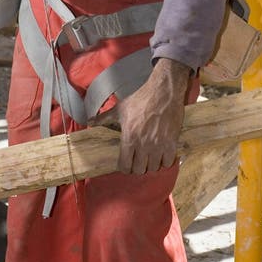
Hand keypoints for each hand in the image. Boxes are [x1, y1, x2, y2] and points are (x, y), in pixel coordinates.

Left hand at [91, 58, 189, 173]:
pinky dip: (165, 161)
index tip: (126, 164)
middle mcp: (143, 144)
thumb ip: (104, 118)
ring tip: (150, 157)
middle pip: (140, 170)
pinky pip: (168, 162)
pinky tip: (162, 154)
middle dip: (138, 167)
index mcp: (129, 137)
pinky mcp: (172, 143)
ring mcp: (158, 145)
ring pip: (154, 168)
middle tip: (139, 160)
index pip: (125, 166)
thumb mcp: (120, 108)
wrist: (163, 91)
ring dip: (151, 164)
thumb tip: (89, 122)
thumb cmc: (141, 99)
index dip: (125, 167)